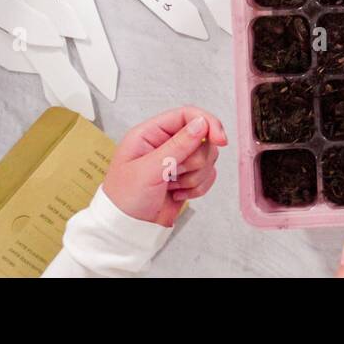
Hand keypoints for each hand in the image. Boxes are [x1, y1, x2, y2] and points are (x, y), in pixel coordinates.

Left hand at [101, 106, 227, 226]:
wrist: (127, 229)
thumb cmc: (124, 198)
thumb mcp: (148, 169)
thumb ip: (177, 145)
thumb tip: (201, 124)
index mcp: (151, 133)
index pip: (187, 115)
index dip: (207, 123)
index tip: (220, 139)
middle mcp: (166, 143)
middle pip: (203, 138)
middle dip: (194, 161)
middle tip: (174, 173)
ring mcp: (177, 160)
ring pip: (207, 158)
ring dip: (194, 176)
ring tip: (172, 186)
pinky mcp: (187, 177)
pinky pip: (208, 175)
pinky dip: (197, 187)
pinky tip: (177, 193)